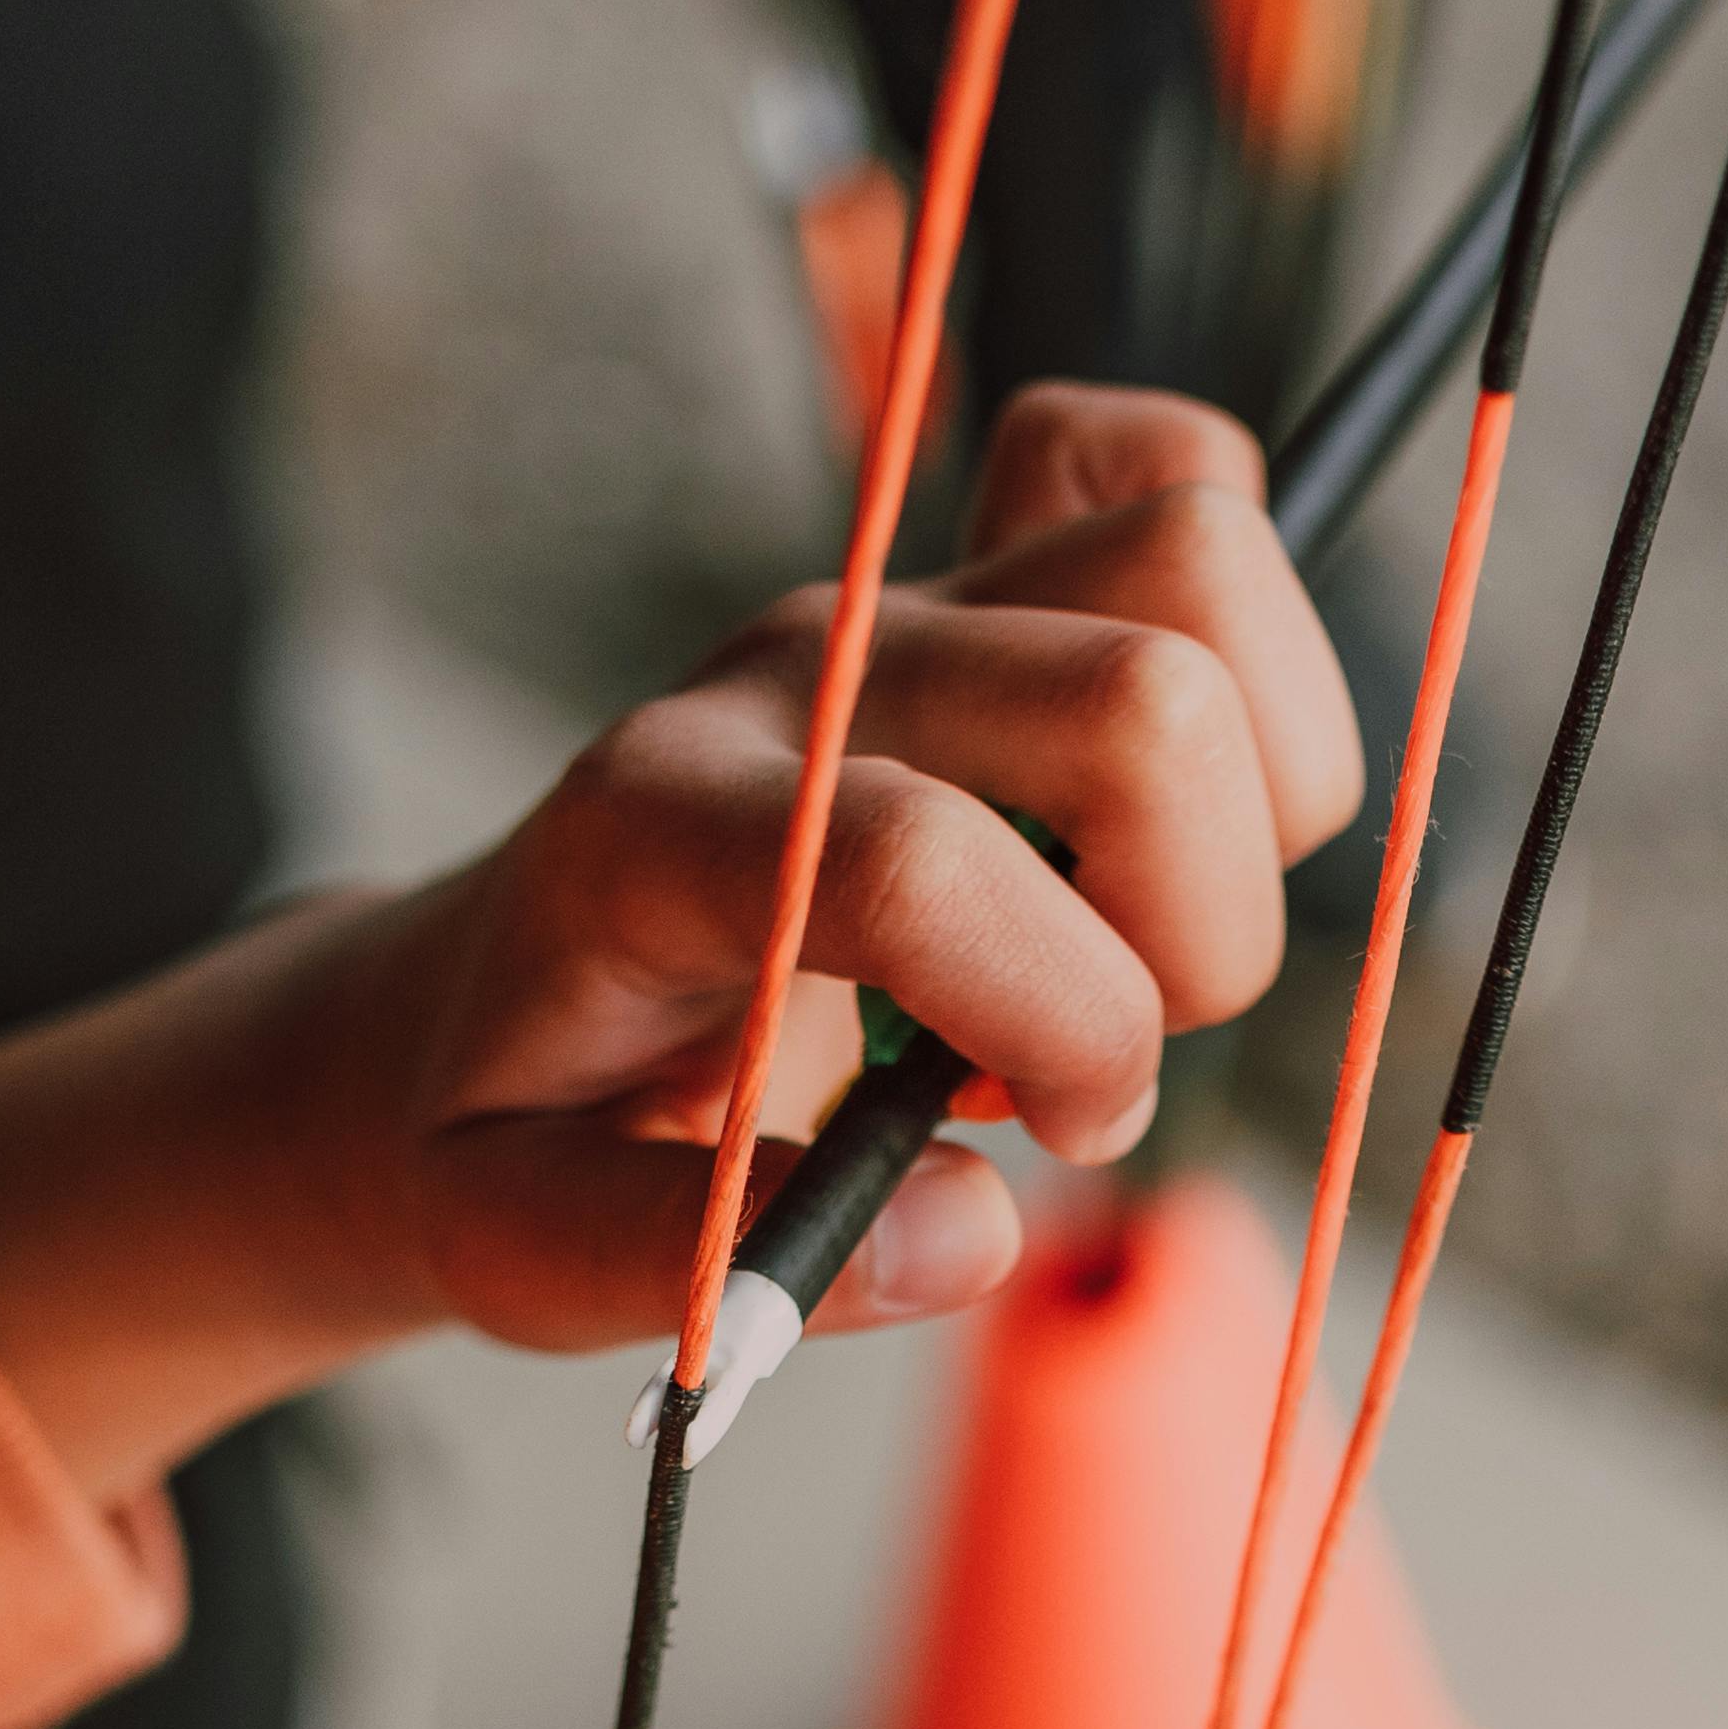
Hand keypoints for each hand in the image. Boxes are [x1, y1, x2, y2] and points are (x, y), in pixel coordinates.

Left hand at [0, 389, 1353, 1502]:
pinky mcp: (984, 570)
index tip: (1060, 1131)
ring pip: (1201, 561)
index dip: (1068, 1022)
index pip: (925, 862)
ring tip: (1125, 929)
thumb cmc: (521, 1117)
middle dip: (1200, 926)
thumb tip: (973, 1225)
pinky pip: (1174, 470)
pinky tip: (1146, 798)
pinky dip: (1241, 633)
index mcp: (666, 826)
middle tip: (1097, 1051)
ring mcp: (903, 596)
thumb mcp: (519, 1245)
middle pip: (1137, 693)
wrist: (477, 986)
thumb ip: (706, 1258)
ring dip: (1250, 797)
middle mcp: (802, 665)